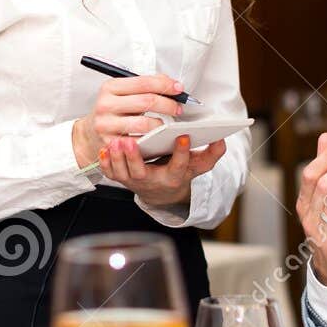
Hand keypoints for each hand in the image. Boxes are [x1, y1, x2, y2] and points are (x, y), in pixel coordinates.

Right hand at [72, 73, 184, 168]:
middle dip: (168, 104)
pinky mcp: (110, 144)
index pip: (143, 83)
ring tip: (168, 125)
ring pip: (144, 124)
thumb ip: (144, 86)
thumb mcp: (122, 93)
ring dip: (162, 125)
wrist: (89, 134)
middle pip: (146, 102)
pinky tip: (157, 138)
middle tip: (178, 108)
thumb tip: (171, 83)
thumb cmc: (112, 112)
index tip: (178, 88)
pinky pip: (139, 142)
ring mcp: (106, 125)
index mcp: (110, 88)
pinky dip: (152, 140)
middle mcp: (106, 105)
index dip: (165, 85)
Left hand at [97, 133, 225, 206]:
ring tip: (116, 141)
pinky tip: (105, 149)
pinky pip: (111, 173)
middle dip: (134, 158)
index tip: (182, 136)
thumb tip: (222, 140)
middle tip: (131, 141)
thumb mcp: (197, 166)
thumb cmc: (179, 172)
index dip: (181, 153)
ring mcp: (134, 181)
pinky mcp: (122, 178)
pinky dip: (105, 163)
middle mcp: (152, 181)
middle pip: (141, 173)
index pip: (178, 166)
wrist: (161, 190)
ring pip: (122, 173)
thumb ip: (211, 154)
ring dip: (117, 159)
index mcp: (173, 177)